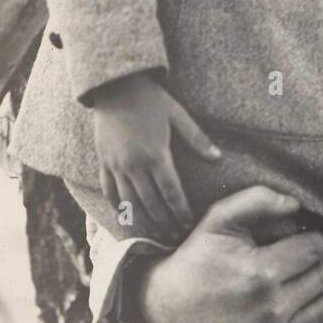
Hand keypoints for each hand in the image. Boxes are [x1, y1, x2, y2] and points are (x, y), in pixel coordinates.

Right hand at [92, 71, 220, 236]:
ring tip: (154, 236)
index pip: (171, 192)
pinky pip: (109, 190)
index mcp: (156, 154)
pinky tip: (125, 219)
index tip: (188, 226)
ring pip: (129, 202)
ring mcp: (116, 165)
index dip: (180, 212)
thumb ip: (197, 139)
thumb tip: (218, 159)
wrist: (115, 85)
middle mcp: (134, 165)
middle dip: (164, 223)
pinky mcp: (103, 161)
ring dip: (143, 222)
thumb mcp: (178, 115)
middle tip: (175, 237)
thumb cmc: (151, 99)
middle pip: (151, 203)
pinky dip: (116, 207)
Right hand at [132, 185, 322, 322]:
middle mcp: (270, 309)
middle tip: (312, 252)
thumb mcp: (220, 218)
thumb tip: (298, 204)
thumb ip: (258, 200)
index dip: (313, 237)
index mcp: (260, 272)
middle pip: (322, 276)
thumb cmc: (198, 258)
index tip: (303, 235)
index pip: (314, 249)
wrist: (169, 307)